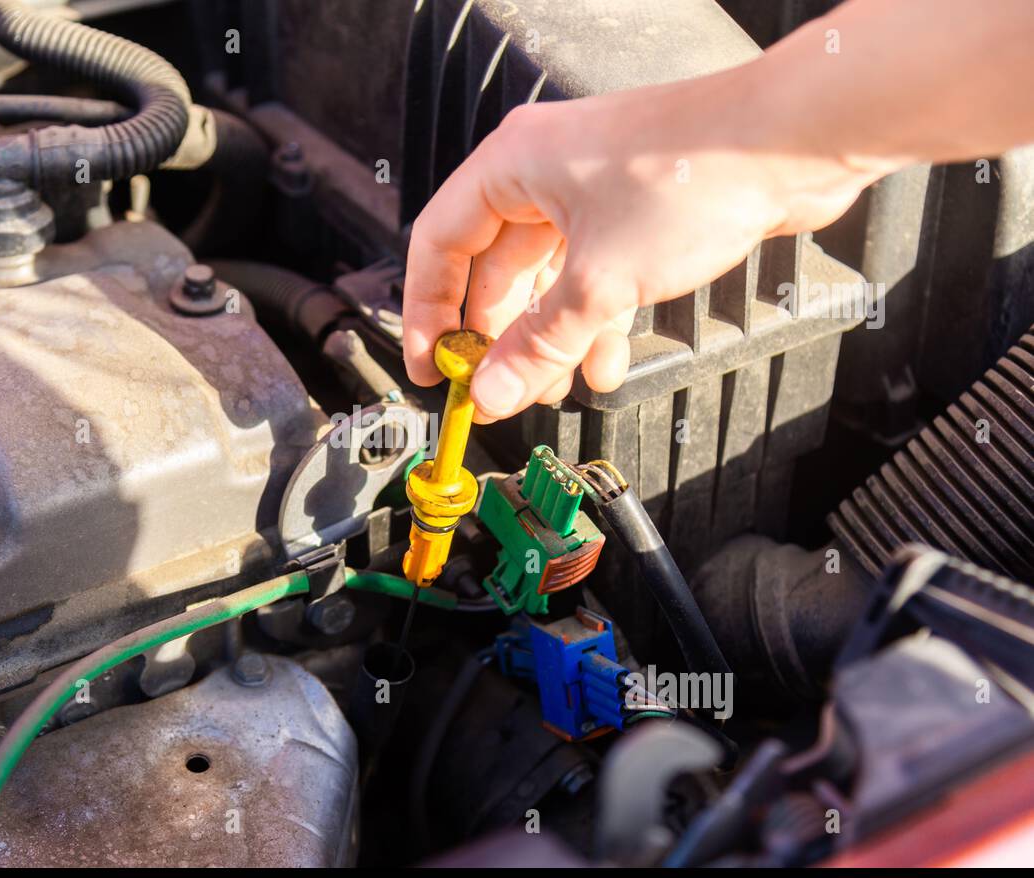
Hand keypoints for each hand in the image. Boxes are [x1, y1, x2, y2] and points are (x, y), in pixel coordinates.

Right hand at [401, 65, 873, 421]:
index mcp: (511, 166)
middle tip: (496, 390)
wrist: (792, 143)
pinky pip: (594, 279)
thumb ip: (537, 343)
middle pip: (494, 270)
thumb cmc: (693, 171)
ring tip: (551, 391)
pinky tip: (604, 366)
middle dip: (498, 338)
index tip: (433, 367)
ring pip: (548, 282)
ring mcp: (590, 194)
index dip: (429, 312)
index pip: (439, 244)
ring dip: (549, 340)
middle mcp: (543, 175)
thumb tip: (493, 391)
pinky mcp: (634, 215)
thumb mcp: (599, 280)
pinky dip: (594, 324)